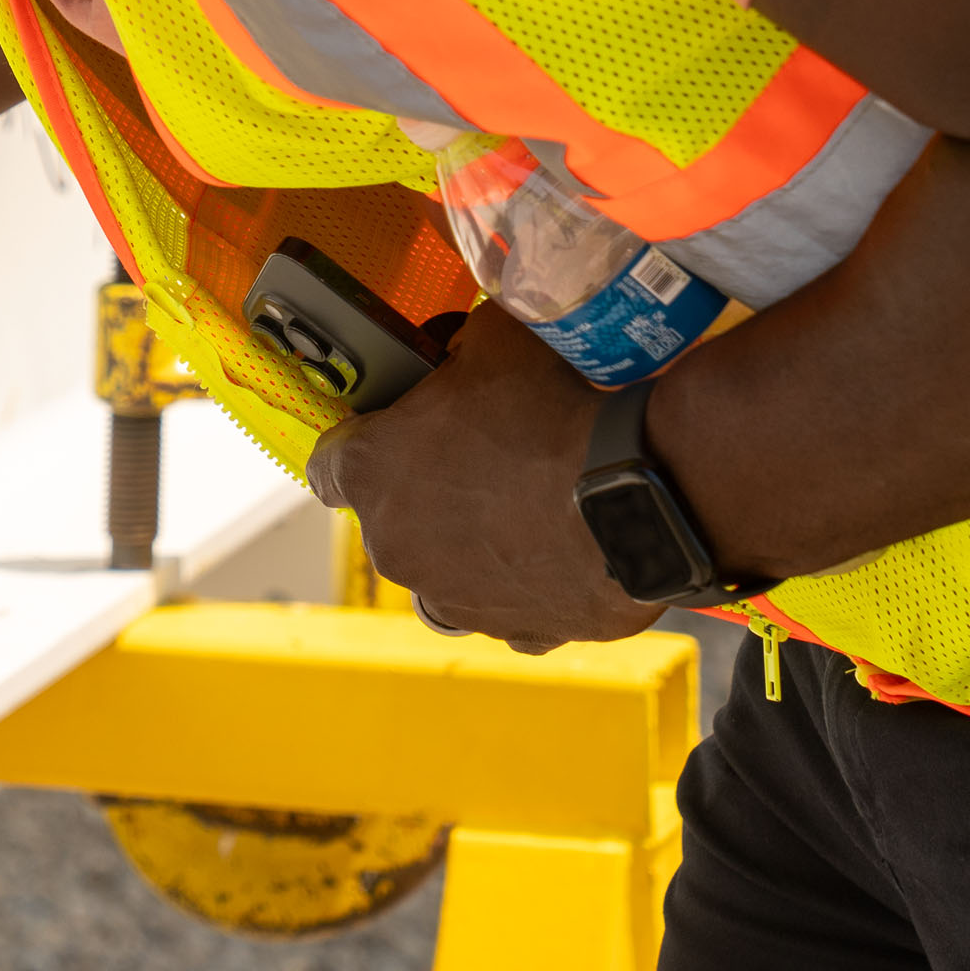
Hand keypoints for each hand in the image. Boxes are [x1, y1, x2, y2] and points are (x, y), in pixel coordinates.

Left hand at [307, 309, 659, 655]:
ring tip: (522, 508)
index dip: (359, 440)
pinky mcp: (518, 632)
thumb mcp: (494, 338)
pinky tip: (562, 550)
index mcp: (369, 470)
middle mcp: (396, 546)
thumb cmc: (553, 408)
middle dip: (426, 487)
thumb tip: (465, 349)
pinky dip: (528, 586)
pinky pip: (509, 609)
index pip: (327, 464)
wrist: (642, 491)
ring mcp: (454, 599)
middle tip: (483, 453)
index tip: (387, 429)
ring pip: (443, 573)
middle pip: (391, 516)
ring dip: (467, 546)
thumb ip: (460, 348)